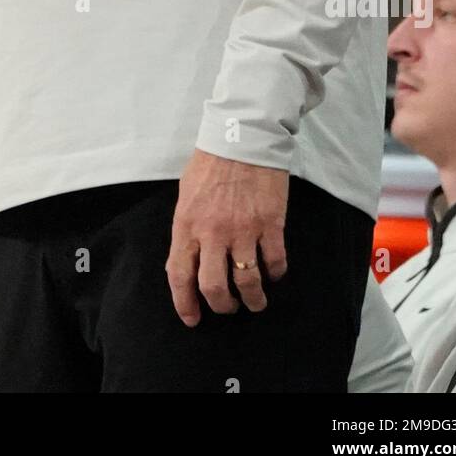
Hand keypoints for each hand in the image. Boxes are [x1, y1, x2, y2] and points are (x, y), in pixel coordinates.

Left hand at [166, 151, 287, 322]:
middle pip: (214, 287)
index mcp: (187, 224)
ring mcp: (244, 230)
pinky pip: (275, 262)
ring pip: (248, 282)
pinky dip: (275, 274)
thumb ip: (185, 230)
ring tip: (255, 302)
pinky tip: (273, 273)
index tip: (192, 318)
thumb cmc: (211, 164)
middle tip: (228, 307)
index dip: (185, 303)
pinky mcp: (271, 224)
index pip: (180, 275)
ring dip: (253, 299)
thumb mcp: (186, 195)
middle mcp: (213, 232)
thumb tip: (183, 263)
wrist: (243, 137)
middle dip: (222, 306)